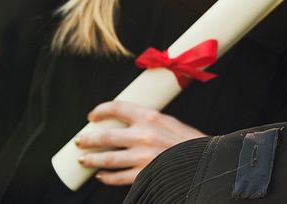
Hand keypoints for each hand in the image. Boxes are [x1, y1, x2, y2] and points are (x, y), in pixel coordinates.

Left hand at [75, 100, 203, 185]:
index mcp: (152, 116)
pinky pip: (118, 178)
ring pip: (108, 159)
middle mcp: (144, 135)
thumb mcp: (171, 123)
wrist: (207, 160)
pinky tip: (100, 176)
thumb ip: (151, 123)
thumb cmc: (190, 140)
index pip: (119, 108)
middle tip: (79, 140)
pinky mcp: (144, 175)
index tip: (92, 115)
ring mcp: (143, 157)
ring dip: (92, 159)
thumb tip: (130, 125)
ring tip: (83, 159)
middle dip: (88, 139)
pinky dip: (107, 177)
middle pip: (107, 136)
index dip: (101, 110)